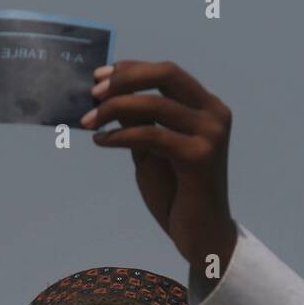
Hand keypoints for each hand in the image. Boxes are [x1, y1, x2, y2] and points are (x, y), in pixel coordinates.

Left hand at [80, 60, 236, 271]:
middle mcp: (214, 114)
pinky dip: (121, 135)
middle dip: (125, 78)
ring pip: (155, 104)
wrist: (201, 235)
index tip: (99, 76)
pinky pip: (151, 135)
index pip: (167, 72)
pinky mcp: (200, 156)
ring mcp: (210, 134)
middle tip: (93, 92)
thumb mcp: (153, 151)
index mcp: (207, 107)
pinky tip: (101, 141)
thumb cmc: (177, 195)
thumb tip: (110, 95)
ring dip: (115, 108)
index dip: (131, 69)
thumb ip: (139, 122)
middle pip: (166, 74)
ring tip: (89, 121)